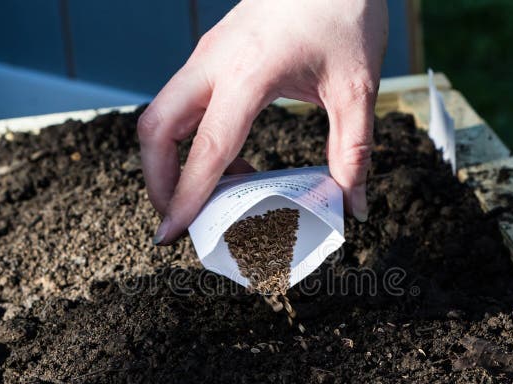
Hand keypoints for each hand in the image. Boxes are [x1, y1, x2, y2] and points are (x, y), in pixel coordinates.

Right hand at [138, 0, 388, 243]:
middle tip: (180, 219)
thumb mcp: (357, 87)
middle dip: (158, 181)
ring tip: (210, 196)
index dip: (186, 197)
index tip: (171, 233)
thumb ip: (354, 150)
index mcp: (248, 74)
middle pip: (155, 130)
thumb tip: (354, 206)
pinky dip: (187, 141)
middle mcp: (213, 64)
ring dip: (168, 162)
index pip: (207, 148)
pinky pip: (180, 104)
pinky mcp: (211, 54)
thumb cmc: (344, 12)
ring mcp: (207, 56)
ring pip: (159, 115)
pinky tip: (229, 159)